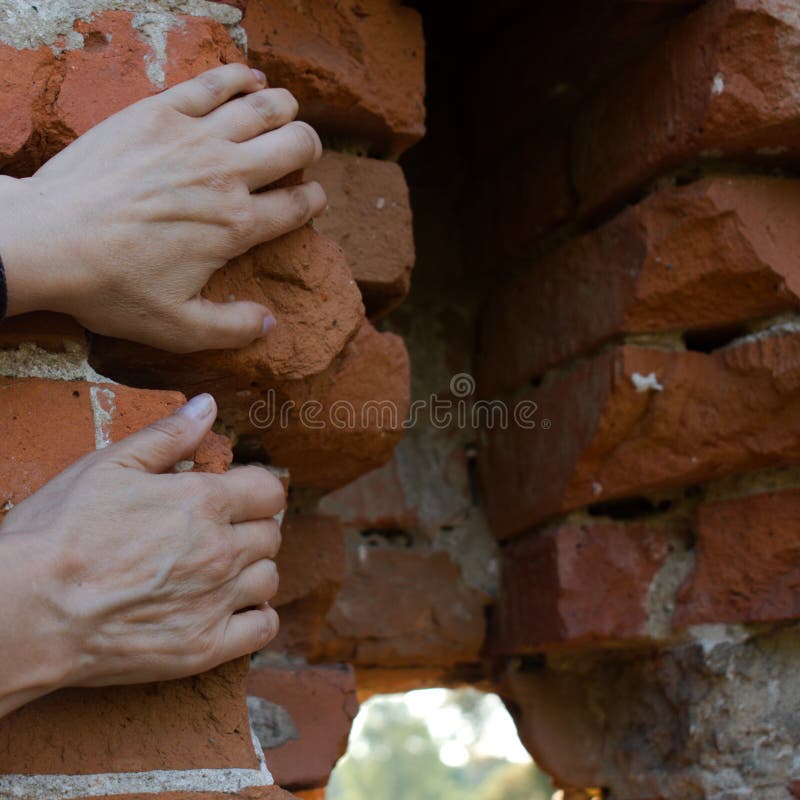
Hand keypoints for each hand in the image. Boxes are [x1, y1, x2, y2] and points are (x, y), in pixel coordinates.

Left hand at [0, 63, 326, 351]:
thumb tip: (269, 322)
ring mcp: (192, 138)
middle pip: (296, 145)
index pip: (300, 204)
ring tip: (283, 115)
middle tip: (299, 157)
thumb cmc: (110, 286)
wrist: (48, 240)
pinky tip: (249, 80)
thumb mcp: (178, 328)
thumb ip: (232, 328)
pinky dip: (240, 78)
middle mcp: (226, 175)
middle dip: (309, 149)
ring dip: (285, 109)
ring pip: (265, 107)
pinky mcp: (158, 112)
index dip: (314, 201)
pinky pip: (214, 82)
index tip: (310, 201)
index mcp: (236, 226)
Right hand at [0, 393, 283, 714]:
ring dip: (253, 570)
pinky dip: (257, 617)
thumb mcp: (109, 465)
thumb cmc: (59, 534)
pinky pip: (262, 629)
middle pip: (270, 534)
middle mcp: (220, 551)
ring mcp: (215, 602)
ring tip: (221, 570)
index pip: (269, 491)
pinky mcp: (203, 648)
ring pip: (269, 578)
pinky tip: (233, 609)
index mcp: (204, 502)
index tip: (238, 496)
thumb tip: (207, 406)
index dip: (257, 490)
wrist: (25, 612)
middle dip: (251, 527)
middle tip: (220, 533)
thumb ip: (167, 435)